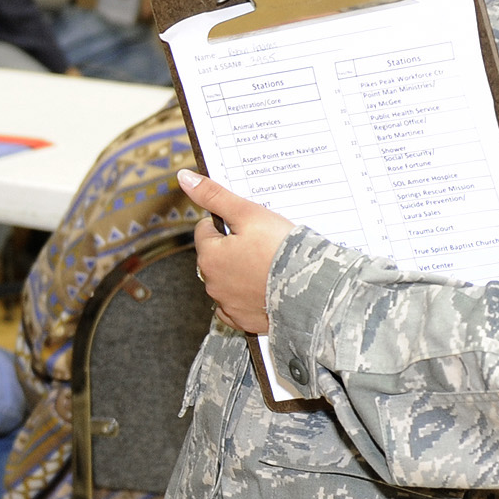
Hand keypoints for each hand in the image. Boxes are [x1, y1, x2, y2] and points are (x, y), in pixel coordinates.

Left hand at [181, 169, 294, 333]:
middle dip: (233, 249)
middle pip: (215, 257)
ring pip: (226, 280)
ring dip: (239, 272)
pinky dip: (246, 297)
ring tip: (267, 266)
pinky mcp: (243, 321)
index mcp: (209, 256)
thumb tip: (185, 178)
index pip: (205, 231)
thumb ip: (215, 196)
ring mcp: (227, 304)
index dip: (227, 224)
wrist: (312, 289)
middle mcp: (212, 283)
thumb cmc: (282, 250)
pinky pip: (237, 306)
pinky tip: (263, 288)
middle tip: (261, 245)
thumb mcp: (248, 213)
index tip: (248, 227)